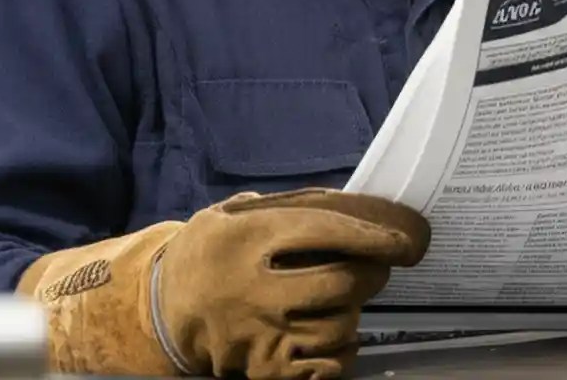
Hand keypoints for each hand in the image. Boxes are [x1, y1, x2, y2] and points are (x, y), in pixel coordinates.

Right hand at [157, 189, 429, 377]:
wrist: (161, 311)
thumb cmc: (210, 252)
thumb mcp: (232, 213)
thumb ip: (287, 206)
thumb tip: (351, 203)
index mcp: (247, 239)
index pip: (326, 233)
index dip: (373, 236)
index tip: (405, 241)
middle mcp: (254, 289)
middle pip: (342, 285)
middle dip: (372, 274)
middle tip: (376, 266)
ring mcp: (260, 334)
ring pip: (340, 327)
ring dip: (355, 310)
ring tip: (345, 297)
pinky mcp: (264, 368)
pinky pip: (328, 365)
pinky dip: (343, 348)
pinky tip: (334, 331)